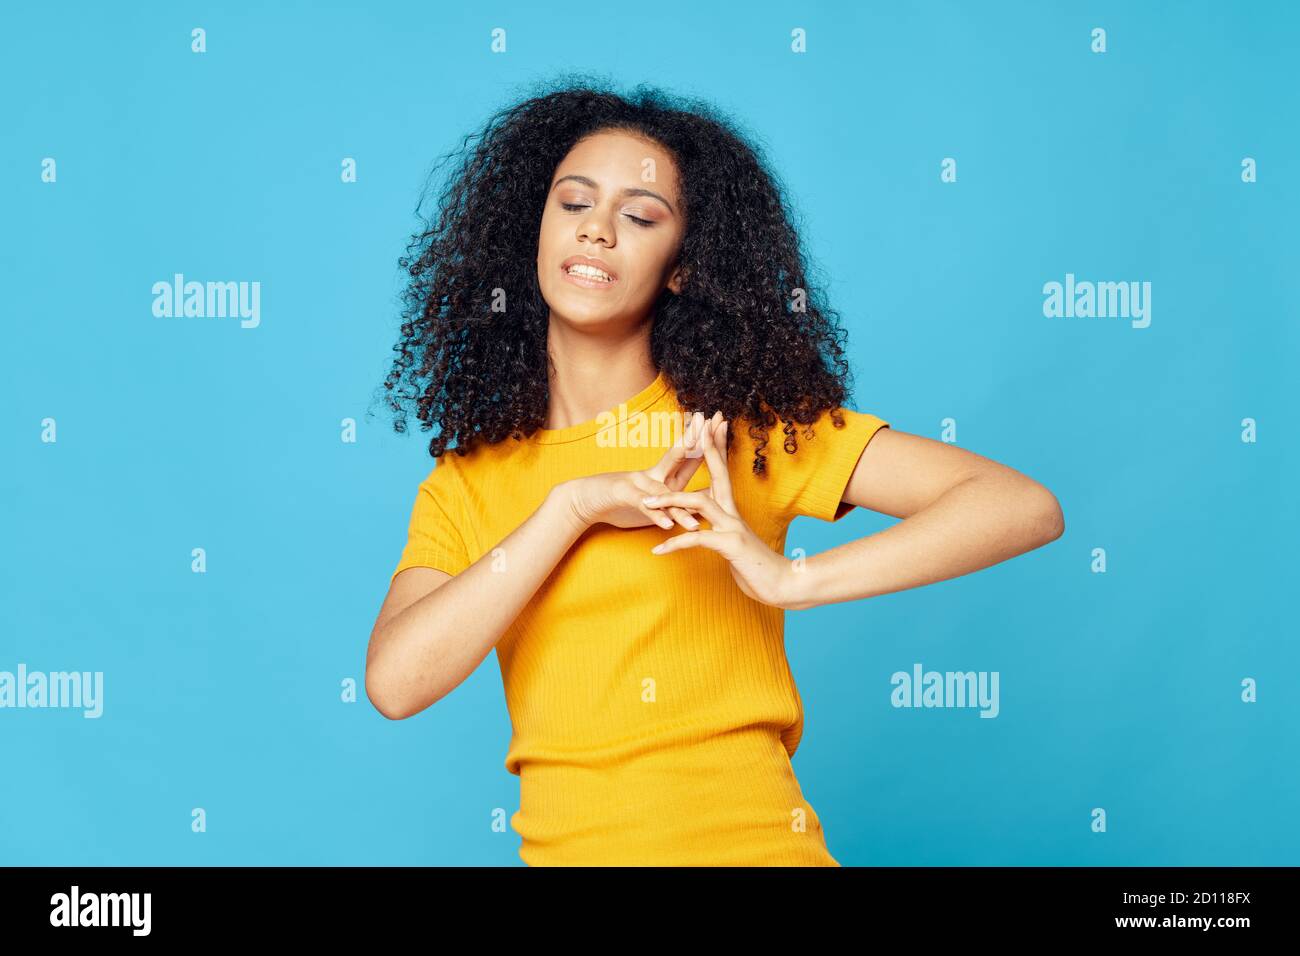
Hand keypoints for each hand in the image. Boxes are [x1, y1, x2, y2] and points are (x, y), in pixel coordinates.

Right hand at [567, 411, 716, 531]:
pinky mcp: (624, 496)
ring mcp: (638, 483)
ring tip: (702, 505)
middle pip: (678, 455)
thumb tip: (695, 503)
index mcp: (662, 476)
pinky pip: (643, 506)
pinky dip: (656, 515)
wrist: (583, 501)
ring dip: (684, 498)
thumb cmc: (618, 501)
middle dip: (696, 440)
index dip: (705, 440)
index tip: (720, 422)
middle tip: (711, 424)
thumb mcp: (650, 501)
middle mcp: (652, 475)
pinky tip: (667, 524)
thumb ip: (671, 500)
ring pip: (665, 489)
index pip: (688, 456)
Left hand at [642, 415, 803, 609]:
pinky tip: (657, 550)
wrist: (781, 585)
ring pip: (700, 503)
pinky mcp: (730, 546)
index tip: (711, 424)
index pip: (723, 472)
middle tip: (694, 428)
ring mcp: (733, 527)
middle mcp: (733, 513)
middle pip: (719, 473)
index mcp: (732, 510)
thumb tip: (708, 525)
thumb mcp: (734, 542)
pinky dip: (674, 544)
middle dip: (706, 450)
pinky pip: (697, 540)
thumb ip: (720, 529)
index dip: (716, 447)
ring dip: (671, 500)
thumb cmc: (756, 565)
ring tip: (646, 503)